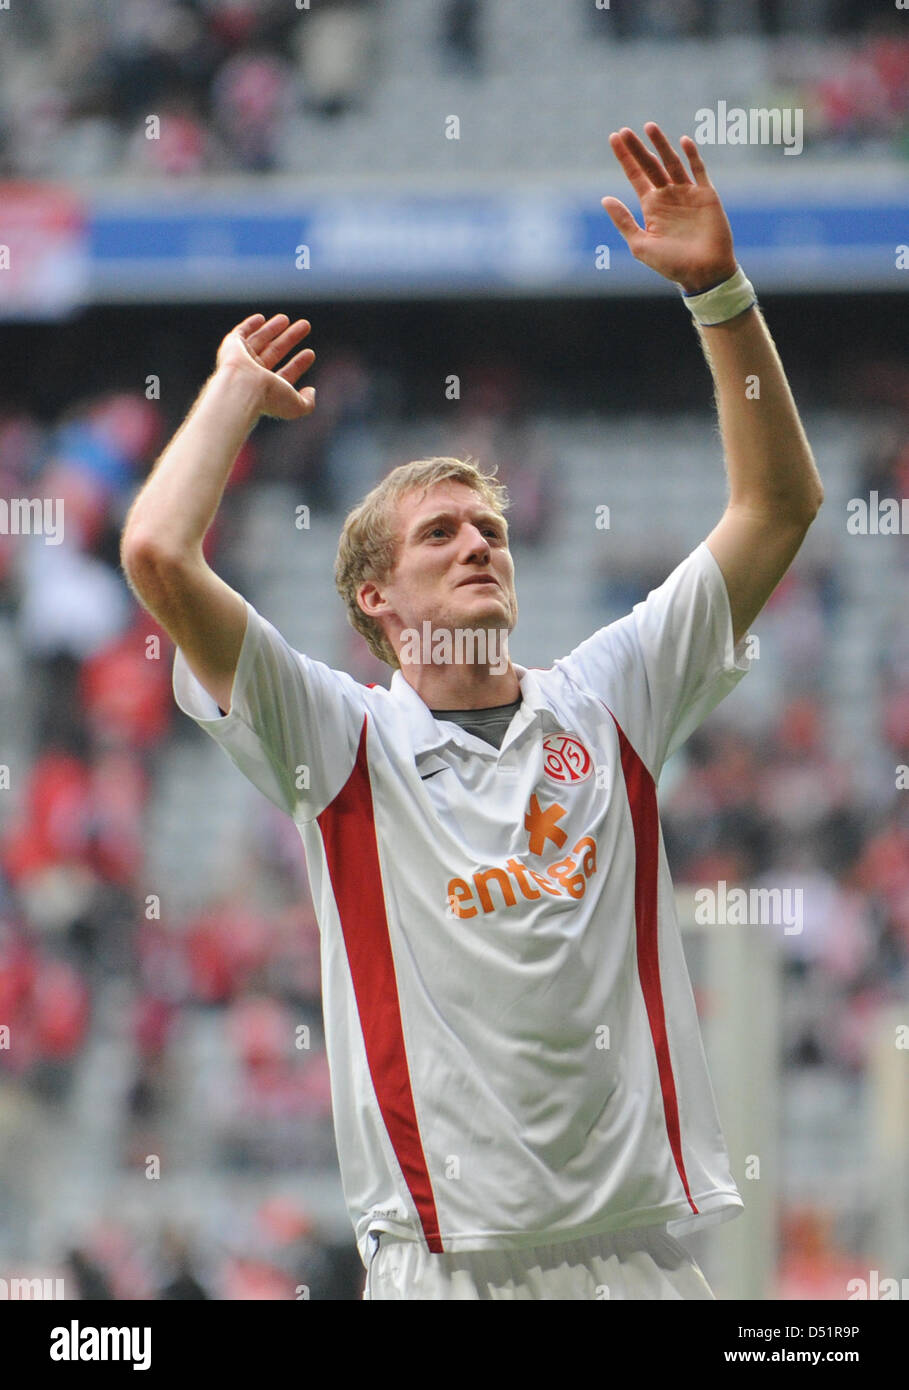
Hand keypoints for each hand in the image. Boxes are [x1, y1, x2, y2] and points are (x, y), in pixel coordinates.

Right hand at [215, 313, 315, 419]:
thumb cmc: (269, 398)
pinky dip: (250, 325)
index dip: (298, 364)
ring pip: (260, 340)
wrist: (243, 388)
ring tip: (286, 319)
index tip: (310, 353)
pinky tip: (261, 318)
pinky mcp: (232, 347)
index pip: (285, 374)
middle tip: (304, 326)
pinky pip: (240, 333)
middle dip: (289, 339)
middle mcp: (253, 375)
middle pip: (275, 352)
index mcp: (267, 390)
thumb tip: (311, 391)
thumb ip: (308, 403)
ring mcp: (242, 360)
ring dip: (273, 328)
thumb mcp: (296, 406)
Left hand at [602, 123, 736, 293]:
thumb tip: (605, 199)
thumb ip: (623, 221)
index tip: (614, 138)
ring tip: (649, 126)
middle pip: (650, 165)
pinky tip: (683, 142)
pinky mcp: (707, 195)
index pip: (635, 176)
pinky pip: (699, 170)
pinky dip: (692, 156)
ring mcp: (688, 193)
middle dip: (637, 148)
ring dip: (661, 145)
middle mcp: (668, 196)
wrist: (703, 273)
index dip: (625, 157)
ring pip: (672, 162)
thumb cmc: (670, 264)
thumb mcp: (640, 244)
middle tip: (624, 131)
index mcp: (651, 207)